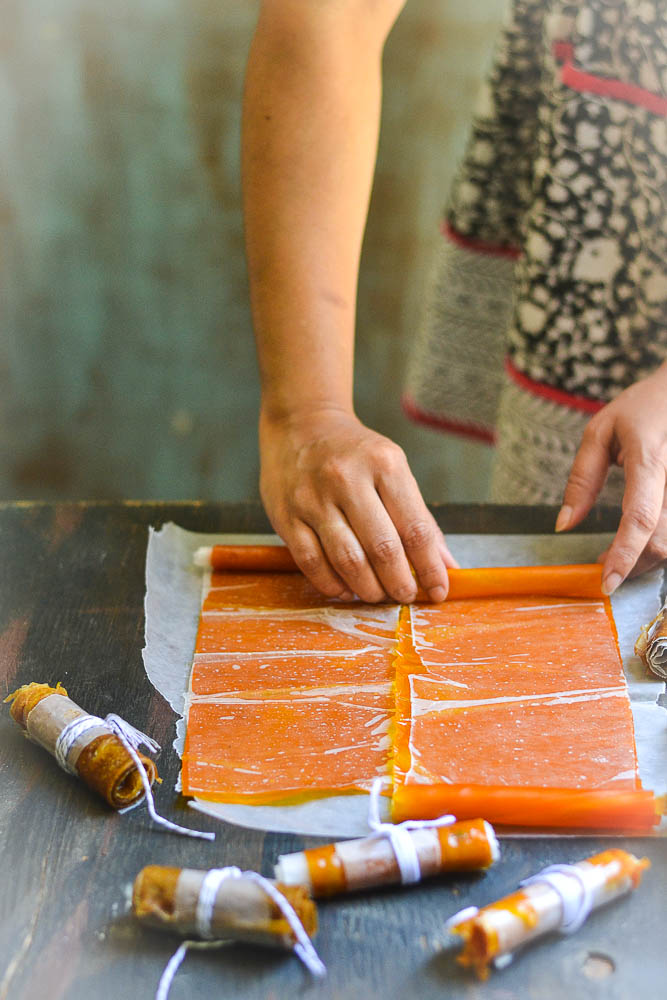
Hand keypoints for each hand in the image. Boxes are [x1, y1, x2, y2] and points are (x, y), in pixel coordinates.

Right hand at [259, 407, 457, 602]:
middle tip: (405, 595)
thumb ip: (419, 517)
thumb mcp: (393, 469)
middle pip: (383, 549)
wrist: (301, 424)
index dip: (430, 568)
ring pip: (347, 560)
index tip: (438, 590)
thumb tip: (446, 564)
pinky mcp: (286, 515)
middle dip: (399, 583)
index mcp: (384, 464)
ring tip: (377, 595)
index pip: (416, 529)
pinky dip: (332, 584)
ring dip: (368, 589)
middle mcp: (347, 479)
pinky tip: (345, 589)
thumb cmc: (354, 452)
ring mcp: (313, 498)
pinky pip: (311, 562)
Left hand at [556, 362, 666, 591]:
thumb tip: (563, 524)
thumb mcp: (599, 432)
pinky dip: (658, 543)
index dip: (625, 555)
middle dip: (632, 566)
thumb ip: (581, 480)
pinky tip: (641, 541)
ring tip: (619, 556)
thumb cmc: (641, 407)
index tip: (606, 581)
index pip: (639, 518)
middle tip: (604, 570)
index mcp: (649, 460)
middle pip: (661, 540)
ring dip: (647, 559)